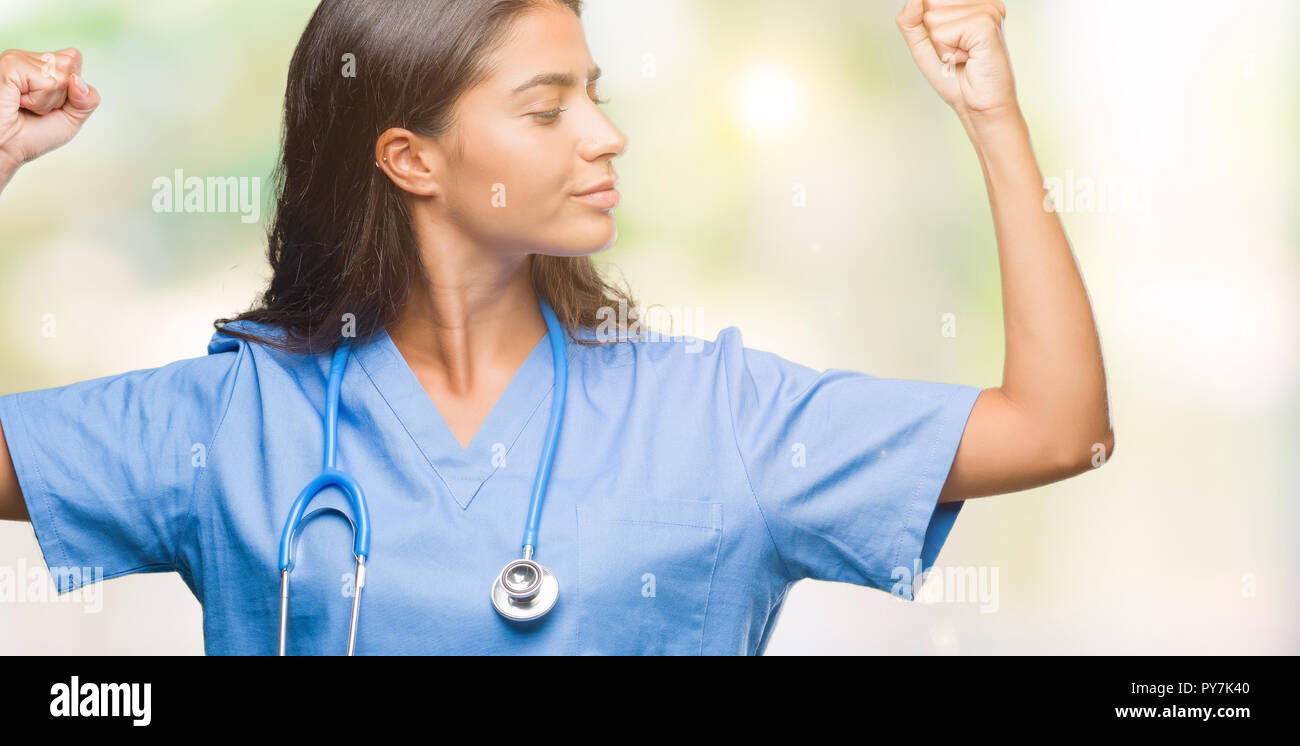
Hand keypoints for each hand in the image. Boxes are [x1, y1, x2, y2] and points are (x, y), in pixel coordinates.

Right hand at [0, 48, 99, 172]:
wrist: (6, 149)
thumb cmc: (30, 134)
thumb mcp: (71, 118)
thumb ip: (87, 99)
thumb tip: (78, 80)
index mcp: (39, 64)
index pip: (74, 58)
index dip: (72, 87)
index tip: (50, 103)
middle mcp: (27, 57)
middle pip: (71, 63)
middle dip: (61, 96)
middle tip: (36, 107)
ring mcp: (16, 59)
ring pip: (61, 74)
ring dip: (48, 101)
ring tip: (26, 106)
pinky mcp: (9, 66)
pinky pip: (47, 83)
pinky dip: (38, 101)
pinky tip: (18, 104)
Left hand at [895, 0, 1017, 124]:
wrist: (977, 105)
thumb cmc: (955, 78)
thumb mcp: (923, 46)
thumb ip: (911, 21)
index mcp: (971, 3)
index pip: (928, 1)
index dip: (928, 27)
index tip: (949, 44)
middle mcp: (982, 2)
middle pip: (928, 5)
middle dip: (933, 35)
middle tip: (955, 53)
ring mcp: (986, 10)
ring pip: (933, 18)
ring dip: (941, 45)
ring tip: (962, 56)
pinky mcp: (985, 23)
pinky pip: (943, 32)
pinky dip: (948, 52)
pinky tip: (968, 57)